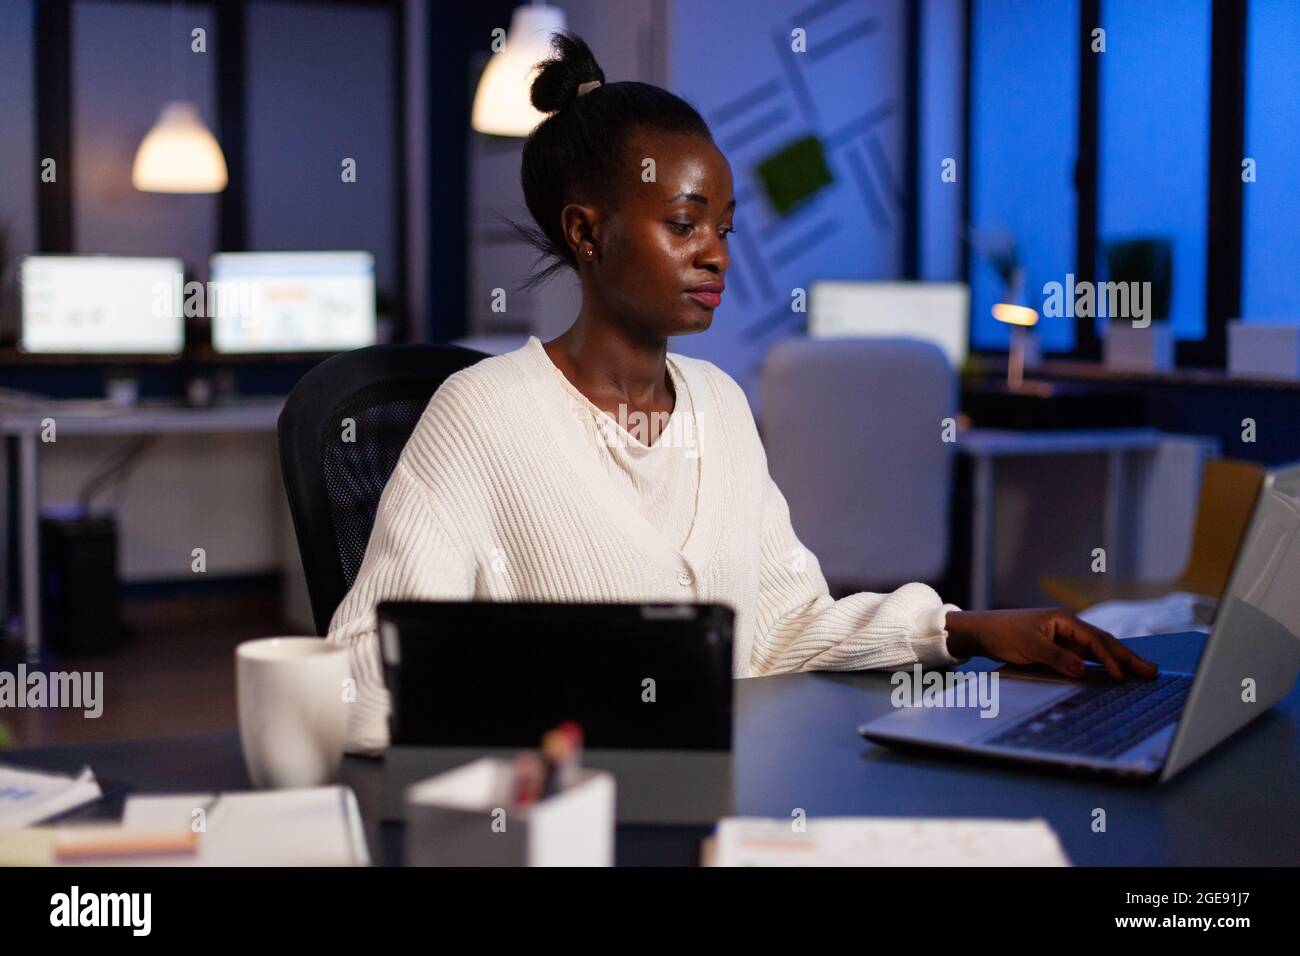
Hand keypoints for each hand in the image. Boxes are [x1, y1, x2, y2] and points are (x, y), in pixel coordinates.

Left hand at [943, 607, 1157, 680]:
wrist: (982, 631)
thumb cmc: (1003, 633)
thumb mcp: (1029, 646)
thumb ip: (1057, 657)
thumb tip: (1083, 670)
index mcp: (1064, 620)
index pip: (1095, 641)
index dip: (1110, 659)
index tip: (1123, 676)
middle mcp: (1068, 626)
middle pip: (1104, 643)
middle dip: (1127, 658)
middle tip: (1152, 671)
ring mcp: (1064, 637)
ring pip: (1097, 651)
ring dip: (1118, 662)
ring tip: (1141, 672)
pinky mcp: (1058, 647)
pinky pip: (1085, 657)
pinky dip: (1100, 665)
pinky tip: (1113, 673)